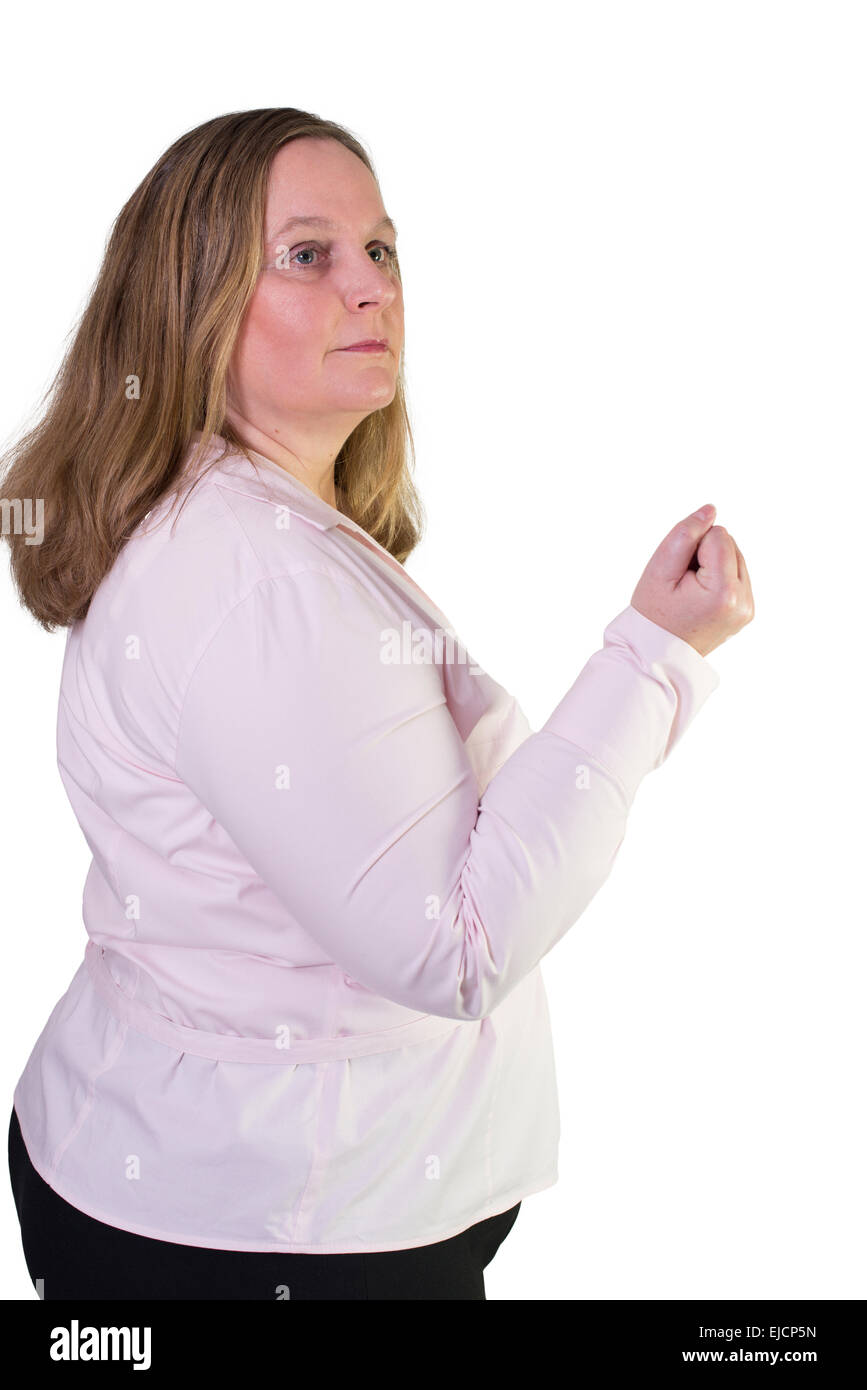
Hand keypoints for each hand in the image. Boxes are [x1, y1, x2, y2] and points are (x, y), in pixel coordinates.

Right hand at [629, 504, 754, 657]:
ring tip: (691, 593)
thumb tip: (711, 510)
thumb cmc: (653, 613)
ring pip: (735, 557)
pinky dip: (719, 579)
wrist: (656, 654)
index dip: (693, 547)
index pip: (718, 535)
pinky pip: (736, 575)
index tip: (679, 575)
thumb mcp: (659, 569)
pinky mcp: (746, 612)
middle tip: (683, 585)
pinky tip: (700, 598)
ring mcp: (747, 609)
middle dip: (705, 555)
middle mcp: (743, 602)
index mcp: (723, 593)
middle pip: (730, 545)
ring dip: (712, 566)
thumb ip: (685, 534)